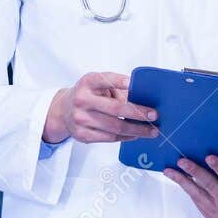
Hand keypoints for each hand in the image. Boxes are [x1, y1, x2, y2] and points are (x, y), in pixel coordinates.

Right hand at [43, 71, 159, 144]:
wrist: (63, 111)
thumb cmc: (89, 95)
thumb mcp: (98, 84)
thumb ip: (117, 88)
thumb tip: (144, 101)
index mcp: (87, 82)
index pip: (104, 80)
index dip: (118, 81)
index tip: (132, 83)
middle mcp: (81, 99)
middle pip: (115, 109)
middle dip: (138, 113)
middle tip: (154, 115)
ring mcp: (80, 118)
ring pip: (115, 127)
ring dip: (137, 130)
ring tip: (151, 130)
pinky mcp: (82, 134)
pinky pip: (110, 138)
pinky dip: (126, 137)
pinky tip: (135, 135)